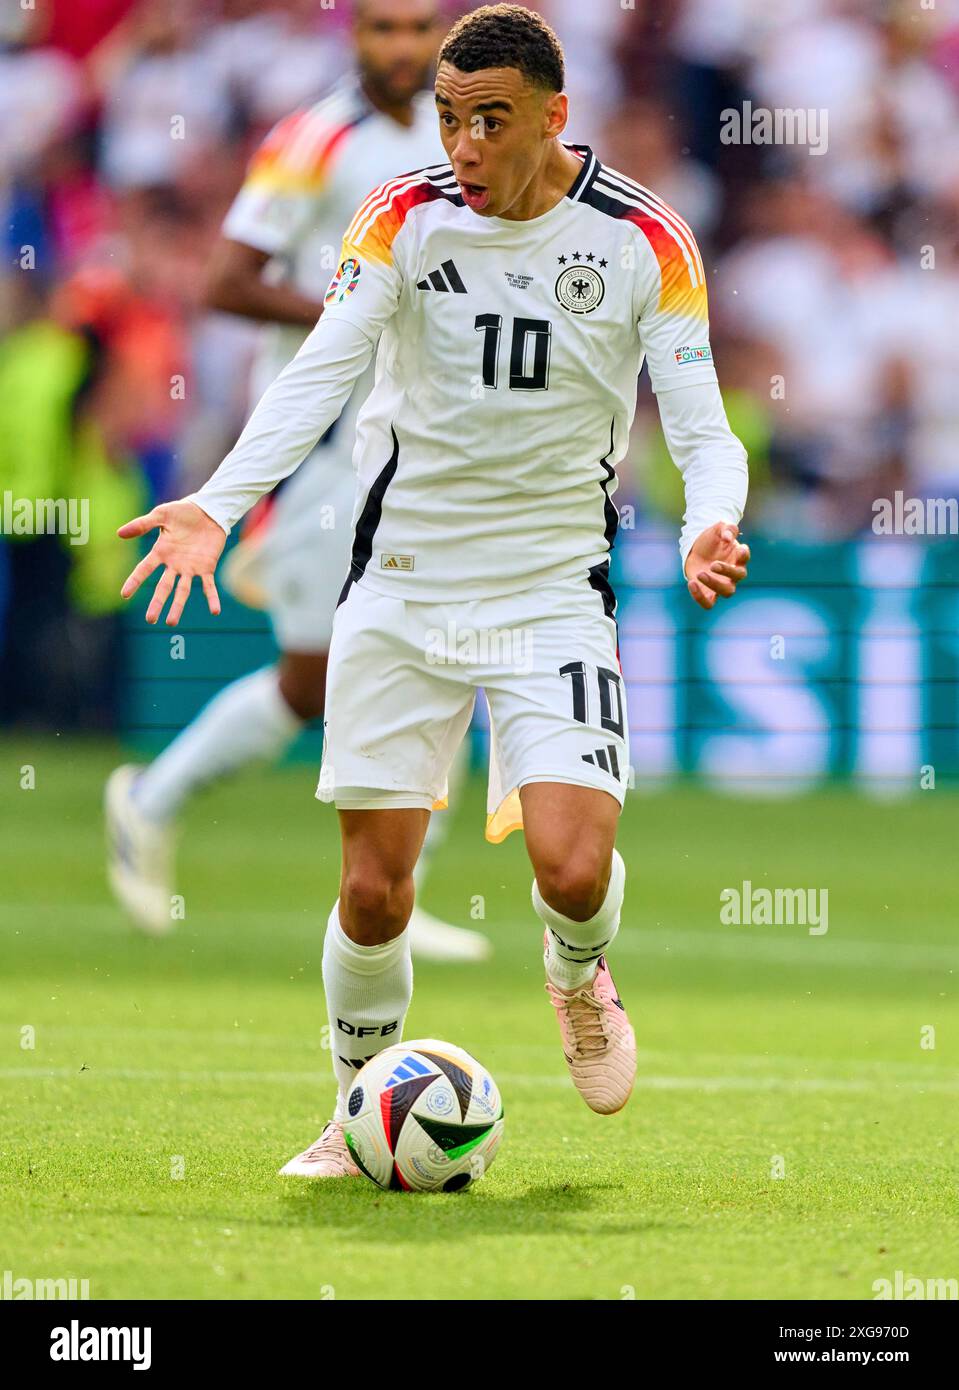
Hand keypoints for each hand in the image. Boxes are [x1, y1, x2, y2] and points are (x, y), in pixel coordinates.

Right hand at [118, 500, 225, 625]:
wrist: (208, 510)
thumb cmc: (183, 511)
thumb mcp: (161, 515)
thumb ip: (142, 524)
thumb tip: (119, 533)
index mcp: (161, 552)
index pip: (144, 569)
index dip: (134, 581)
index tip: (124, 594)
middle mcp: (174, 564)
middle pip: (163, 587)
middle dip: (157, 603)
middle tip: (150, 620)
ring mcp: (190, 568)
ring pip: (182, 591)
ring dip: (177, 606)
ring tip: (170, 623)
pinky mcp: (207, 567)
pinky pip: (209, 586)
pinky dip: (212, 598)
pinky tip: (215, 611)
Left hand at [684, 522, 749, 610]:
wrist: (695, 550)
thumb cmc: (712, 539)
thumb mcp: (718, 527)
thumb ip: (727, 528)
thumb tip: (728, 538)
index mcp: (737, 556)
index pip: (745, 557)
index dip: (743, 555)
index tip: (737, 549)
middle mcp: (733, 572)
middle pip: (739, 576)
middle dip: (727, 571)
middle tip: (713, 565)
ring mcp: (722, 584)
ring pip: (728, 592)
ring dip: (715, 585)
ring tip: (700, 574)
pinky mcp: (708, 592)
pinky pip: (709, 603)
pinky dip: (700, 597)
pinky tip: (691, 583)